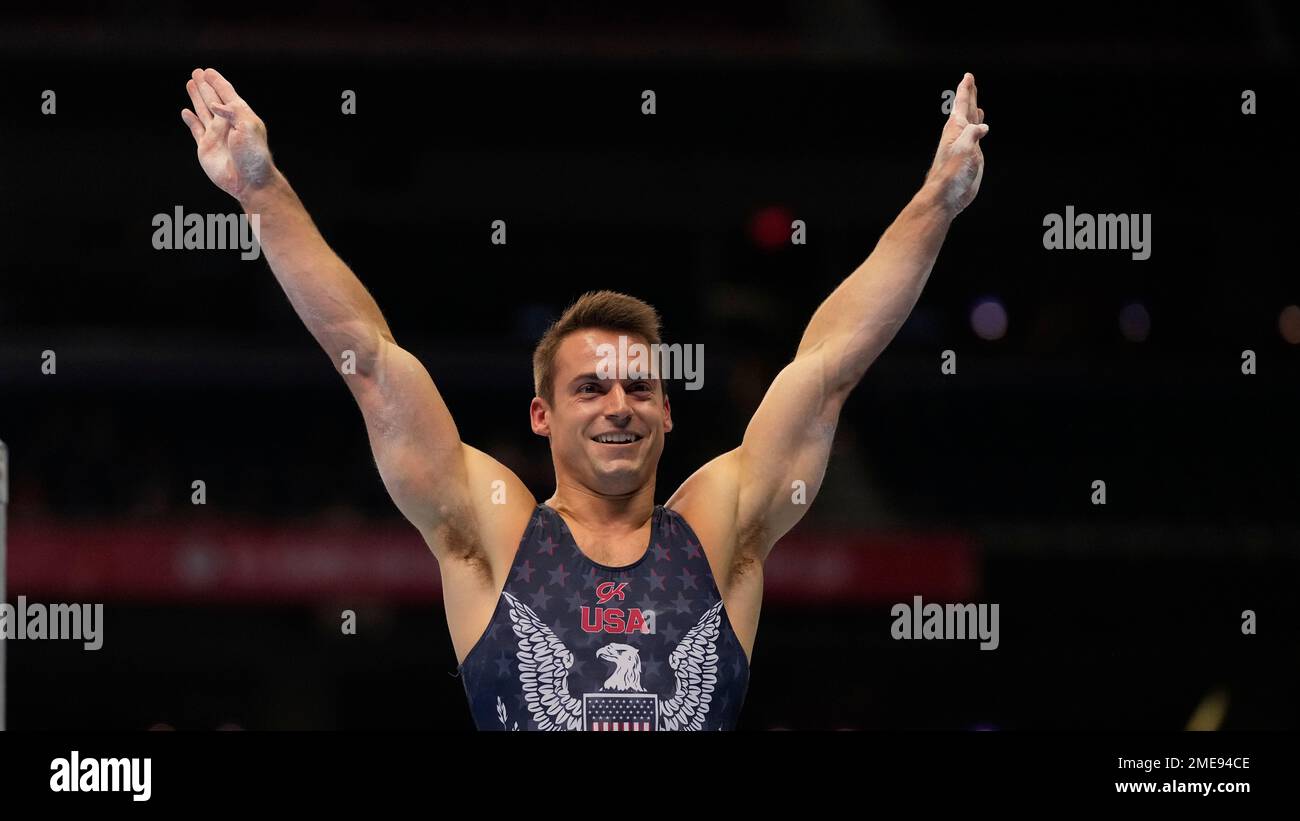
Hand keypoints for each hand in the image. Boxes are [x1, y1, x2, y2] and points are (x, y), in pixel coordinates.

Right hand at [181, 68, 275, 199]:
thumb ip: (233, 111)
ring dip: (196, 97)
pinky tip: (186, 112)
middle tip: (197, 72)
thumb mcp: (248, 127)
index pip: (227, 94)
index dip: (217, 82)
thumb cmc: (253, 155)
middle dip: (205, 85)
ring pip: (203, 110)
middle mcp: (227, 123)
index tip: (208, 71)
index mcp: (240, 116)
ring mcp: (215, 135)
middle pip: (213, 98)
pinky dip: (190, 120)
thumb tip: (215, 104)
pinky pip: (196, 129)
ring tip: (190, 83)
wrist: (249, 181)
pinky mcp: (205, 147)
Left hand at [924, 72, 988, 215]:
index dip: (965, 90)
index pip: (961, 104)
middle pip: (965, 109)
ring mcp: (964, 144)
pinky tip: (981, 125)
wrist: (947, 195)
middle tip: (970, 80)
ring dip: (973, 110)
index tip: (967, 76)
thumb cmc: (952, 173)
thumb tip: (983, 127)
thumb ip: (972, 134)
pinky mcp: (970, 155)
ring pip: (970, 122)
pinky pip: (975, 136)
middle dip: (969, 95)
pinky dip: (978, 127)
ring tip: (975, 101)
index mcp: (955, 129)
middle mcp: (959, 134)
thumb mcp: (964, 149)